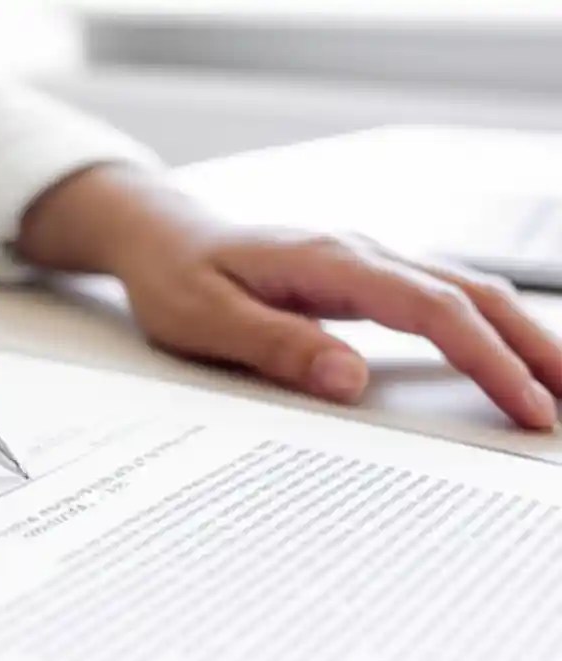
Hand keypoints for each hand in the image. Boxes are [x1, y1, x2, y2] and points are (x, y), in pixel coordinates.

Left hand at [18, 165, 561, 429]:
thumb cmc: (174, 278)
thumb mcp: (204, 321)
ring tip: (561, 384)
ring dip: (518, 332)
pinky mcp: (361, 277)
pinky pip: (439, 297)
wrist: (159, 236)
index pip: (429, 308)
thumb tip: (350, 379)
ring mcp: (364, 262)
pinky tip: (505, 352)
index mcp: (326, 262)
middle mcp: (357, 253)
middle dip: (531, 345)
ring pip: (463, 290)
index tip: (525, 404)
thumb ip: (275, 347)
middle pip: (468, 293)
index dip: (485, 357)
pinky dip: (484, 324)